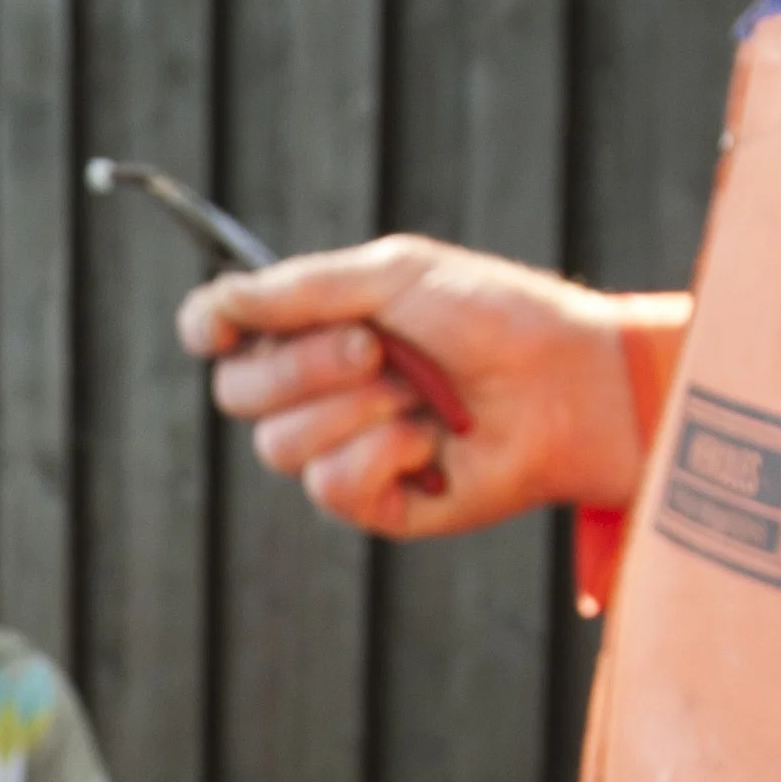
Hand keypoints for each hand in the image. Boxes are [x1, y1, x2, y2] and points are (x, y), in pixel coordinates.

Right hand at [177, 235, 643, 536]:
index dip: (210, 329)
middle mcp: (320, 392)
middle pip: (238, 394)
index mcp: (317, 329)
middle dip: (302, 366)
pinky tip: (431, 442)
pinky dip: (383, 455)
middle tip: (374, 348)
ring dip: (355, 410)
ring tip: (421, 395)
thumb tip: (211, 306)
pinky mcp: (376, 505)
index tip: (218, 326)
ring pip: (280, 447)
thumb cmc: (494, 318)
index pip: (227, 338)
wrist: (569, 384)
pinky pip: (331, 488)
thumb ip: (299, 289)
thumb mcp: (395, 276)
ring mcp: (344, 450)